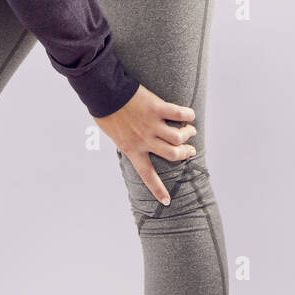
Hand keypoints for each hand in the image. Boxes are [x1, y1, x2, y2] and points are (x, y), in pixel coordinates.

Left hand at [94, 84, 196, 205]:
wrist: (104, 92)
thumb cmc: (106, 112)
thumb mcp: (114, 134)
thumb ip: (127, 141)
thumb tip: (134, 143)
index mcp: (132, 149)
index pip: (147, 175)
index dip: (158, 189)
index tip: (166, 201)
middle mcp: (144, 140)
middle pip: (173, 154)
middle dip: (185, 154)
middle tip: (190, 150)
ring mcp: (151, 125)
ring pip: (178, 137)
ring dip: (187, 134)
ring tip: (190, 130)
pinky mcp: (157, 108)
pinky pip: (178, 114)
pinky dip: (188, 115)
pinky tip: (190, 115)